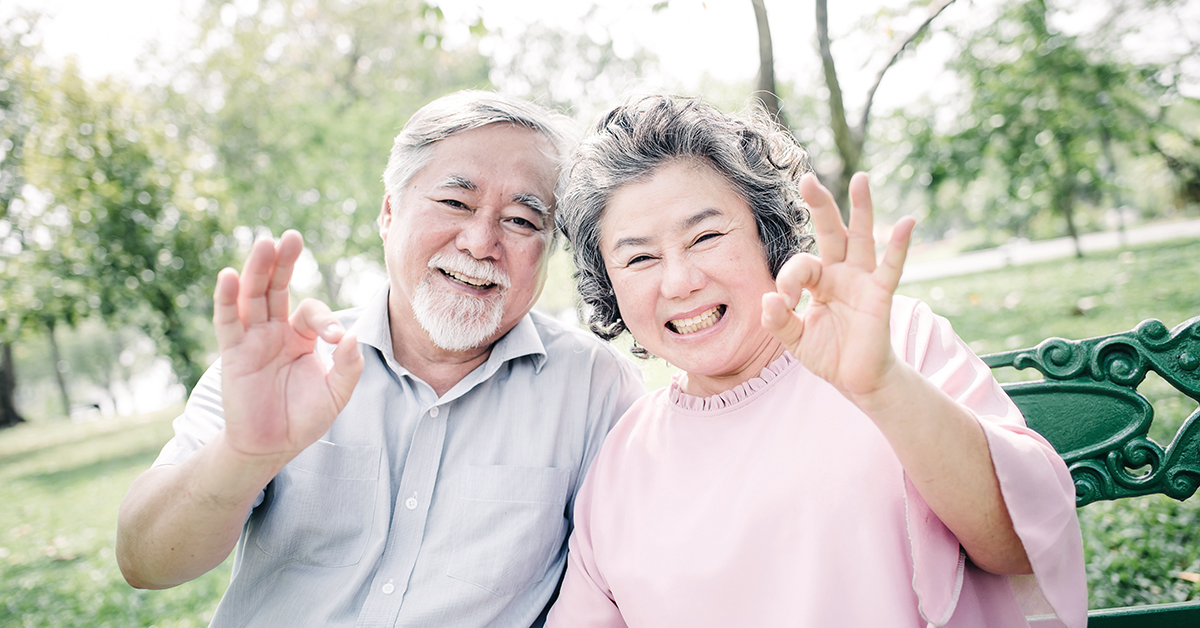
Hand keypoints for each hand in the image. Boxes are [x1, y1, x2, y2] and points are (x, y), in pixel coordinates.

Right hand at [213, 230, 363, 462]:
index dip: (326, 321)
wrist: (271, 446)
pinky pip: (228, 322)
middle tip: (291, 237)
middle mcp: (274, 331)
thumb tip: (354, 337)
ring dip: (257, 270)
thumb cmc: (304, 419)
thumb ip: (349, 367)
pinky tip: (229, 276)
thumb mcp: (336, 394)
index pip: (312, 313)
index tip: (338, 339)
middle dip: (284, 263)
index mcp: (301, 336)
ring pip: (253, 297)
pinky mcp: (233, 353)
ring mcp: (252, 339)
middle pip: (277, 288)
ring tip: (264, 243)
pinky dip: (227, 299)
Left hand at [761, 172, 914, 400]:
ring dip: (861, 210)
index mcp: (820, 280)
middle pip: (832, 232)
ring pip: (861, 239)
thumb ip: (778, 320)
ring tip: (860, 179)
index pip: (800, 265)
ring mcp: (863, 282)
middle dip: (821, 205)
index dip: (788, 281)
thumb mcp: (794, 339)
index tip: (785, 304)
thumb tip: (769, 298)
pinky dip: (899, 246)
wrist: (857, 381)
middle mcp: (842, 274)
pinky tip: (907, 223)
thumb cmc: (829, 355)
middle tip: (808, 179)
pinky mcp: (880, 296)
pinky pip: (890, 268)